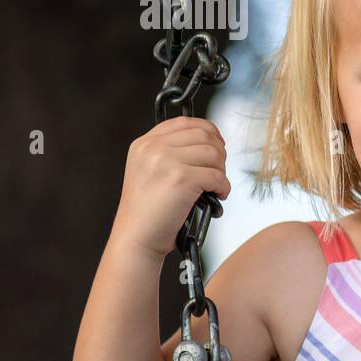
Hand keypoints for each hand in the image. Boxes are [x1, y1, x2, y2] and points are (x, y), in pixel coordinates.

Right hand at [111, 116, 231, 260]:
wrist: (136, 238)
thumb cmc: (150, 211)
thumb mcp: (151, 171)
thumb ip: (171, 153)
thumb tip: (211, 140)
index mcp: (144, 143)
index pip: (185, 122)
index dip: (208, 131)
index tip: (218, 145)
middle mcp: (152, 148)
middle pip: (204, 135)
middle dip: (219, 153)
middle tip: (218, 172)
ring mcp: (165, 161)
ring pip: (214, 154)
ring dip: (222, 171)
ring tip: (215, 186)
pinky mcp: (180, 179)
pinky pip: (217, 176)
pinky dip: (224, 188)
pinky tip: (218, 196)